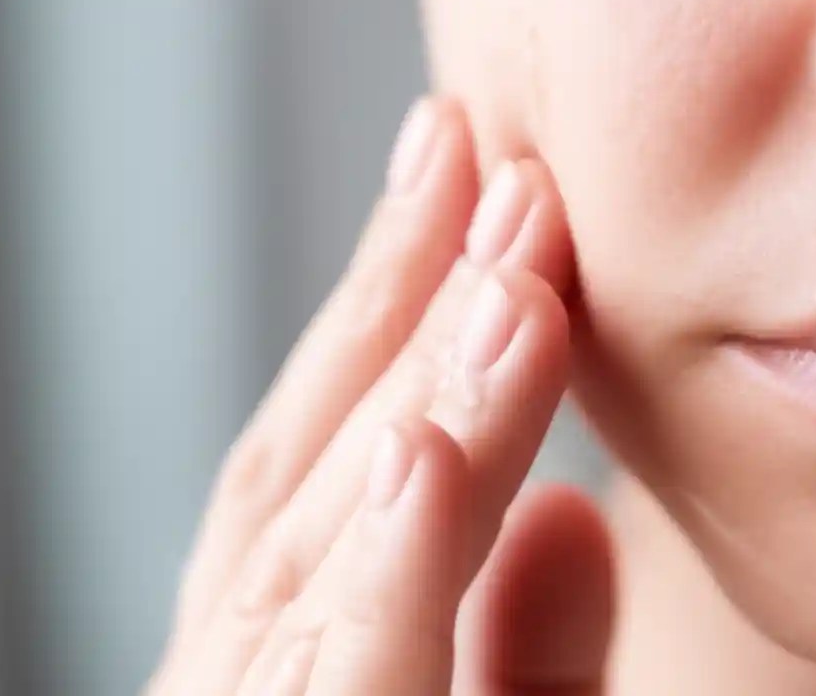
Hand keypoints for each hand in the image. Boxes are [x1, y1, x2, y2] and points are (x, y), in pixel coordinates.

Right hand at [149, 97, 613, 694]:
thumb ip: (538, 658)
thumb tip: (571, 516)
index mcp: (292, 650)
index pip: (331, 463)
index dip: (387, 313)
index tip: (468, 190)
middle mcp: (244, 668)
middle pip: (308, 472)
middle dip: (398, 315)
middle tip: (491, 170)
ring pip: (317, 547)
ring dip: (409, 399)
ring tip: (502, 276)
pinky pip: (341, 684)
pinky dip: (382, 568)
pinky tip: (419, 452)